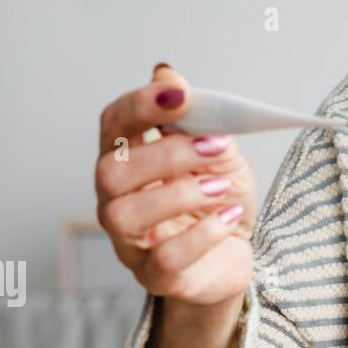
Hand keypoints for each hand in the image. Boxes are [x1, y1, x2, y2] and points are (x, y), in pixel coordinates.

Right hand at [94, 63, 256, 308]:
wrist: (237, 254)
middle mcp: (117, 200)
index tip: (180, 92)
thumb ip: (195, 118)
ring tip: (221, 186)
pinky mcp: (155, 276)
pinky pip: (164, 259)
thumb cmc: (219, 200)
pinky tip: (228, 218)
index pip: (112, 125)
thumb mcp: (218, 152)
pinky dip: (201, 234)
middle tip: (215, 145)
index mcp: (130, 161)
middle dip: (165, 152)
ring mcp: (131, 242)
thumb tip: (165, 71)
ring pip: (125, 215)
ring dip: (180, 194)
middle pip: (110, 171)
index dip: (140, 105)